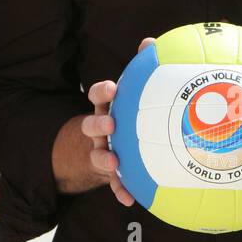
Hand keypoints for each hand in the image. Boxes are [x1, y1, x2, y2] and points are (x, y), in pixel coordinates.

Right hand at [82, 36, 154, 207]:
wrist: (112, 143)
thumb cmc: (129, 111)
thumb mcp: (133, 92)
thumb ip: (142, 69)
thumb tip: (150, 42)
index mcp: (106, 108)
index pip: (98, 95)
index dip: (102, 91)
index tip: (112, 88)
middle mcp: (100, 129)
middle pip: (90, 125)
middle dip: (98, 124)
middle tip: (111, 123)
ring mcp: (102, 150)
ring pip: (97, 154)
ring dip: (103, 158)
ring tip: (114, 162)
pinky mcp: (109, 173)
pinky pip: (114, 183)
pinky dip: (120, 190)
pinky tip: (130, 200)